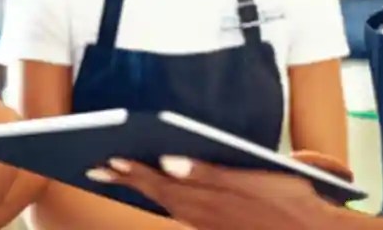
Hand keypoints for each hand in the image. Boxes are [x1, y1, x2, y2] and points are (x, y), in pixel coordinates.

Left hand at [89, 156, 356, 229]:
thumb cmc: (290, 202)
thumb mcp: (253, 179)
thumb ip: (208, 172)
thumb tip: (168, 161)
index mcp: (210, 197)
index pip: (160, 180)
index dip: (131, 170)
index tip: (106, 159)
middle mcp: (204, 213)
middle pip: (156, 193)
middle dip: (124, 180)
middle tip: (93, 168)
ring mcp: (211, 223)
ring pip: (166, 204)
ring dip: (138, 190)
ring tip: (114, 176)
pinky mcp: (219, 228)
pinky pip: (181, 213)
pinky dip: (162, 200)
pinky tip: (155, 193)